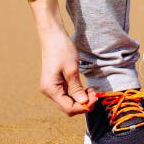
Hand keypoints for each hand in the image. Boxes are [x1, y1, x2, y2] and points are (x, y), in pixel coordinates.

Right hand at [30, 0, 96, 115]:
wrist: (52, 36)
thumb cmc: (62, 50)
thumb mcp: (72, 70)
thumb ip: (77, 88)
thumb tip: (84, 103)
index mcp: (50, 89)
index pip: (69, 108)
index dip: (83, 106)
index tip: (95, 97)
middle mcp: (48, 91)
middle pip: (67, 107)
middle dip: (83, 104)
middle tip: (95, 94)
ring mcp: (51, 87)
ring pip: (67, 102)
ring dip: (80, 99)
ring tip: (91, 90)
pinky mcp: (54, 83)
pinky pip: (66, 94)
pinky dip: (76, 94)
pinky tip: (84, 88)